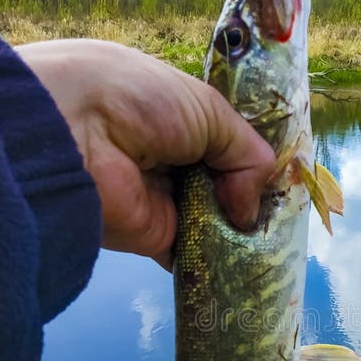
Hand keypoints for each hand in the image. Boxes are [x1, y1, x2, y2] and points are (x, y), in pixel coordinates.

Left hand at [16, 39, 274, 269]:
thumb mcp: (208, 110)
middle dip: (252, 196)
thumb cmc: (142, 101)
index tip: (283, 178)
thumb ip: (246, 153)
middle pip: (224, 184)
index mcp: (174, 117)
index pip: (224, 143)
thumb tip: (252, 206)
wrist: (75, 135)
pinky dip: (224, 258)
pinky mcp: (157, 238)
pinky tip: (255, 258)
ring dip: (243, 228)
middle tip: (285, 213)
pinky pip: (199, 251)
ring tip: (277, 235)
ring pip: (216, 220)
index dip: (252, 160)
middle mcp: (169, 158)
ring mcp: (164, 200)